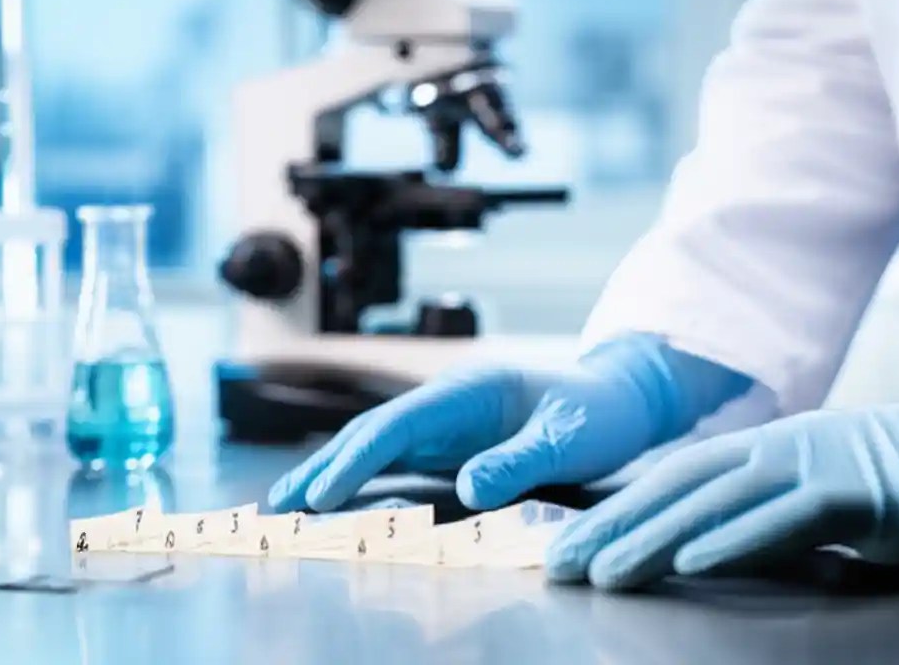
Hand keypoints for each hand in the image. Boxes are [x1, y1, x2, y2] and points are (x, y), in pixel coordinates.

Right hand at [268, 333, 749, 512]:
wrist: (618, 398)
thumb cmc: (599, 413)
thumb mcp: (570, 437)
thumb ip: (520, 461)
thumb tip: (468, 491)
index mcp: (469, 390)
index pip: (398, 425)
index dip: (357, 460)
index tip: (324, 495)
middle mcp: (446, 403)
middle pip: (371, 433)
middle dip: (324, 468)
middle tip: (279, 507)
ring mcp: (444, 424)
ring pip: (374, 448)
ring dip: (330, 475)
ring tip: (285, 508)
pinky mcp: (448, 446)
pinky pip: (395, 466)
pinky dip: (359, 483)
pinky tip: (333, 505)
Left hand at [546, 387, 898, 590]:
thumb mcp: (816, 501)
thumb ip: (760, 519)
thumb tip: (702, 554)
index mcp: (761, 451)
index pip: (669, 482)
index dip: (613, 514)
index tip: (565, 548)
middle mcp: (775, 449)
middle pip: (675, 489)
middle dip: (612, 528)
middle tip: (558, 566)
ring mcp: (815, 463)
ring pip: (716, 501)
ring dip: (656, 539)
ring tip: (605, 574)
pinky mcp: (860, 488)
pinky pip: (788, 517)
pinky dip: (739, 539)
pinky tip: (696, 564)